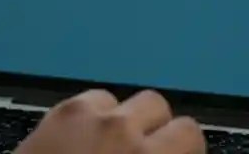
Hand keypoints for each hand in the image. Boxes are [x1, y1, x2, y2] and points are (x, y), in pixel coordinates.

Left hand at [16, 90, 204, 153]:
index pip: (190, 133)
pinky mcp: (58, 113)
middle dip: (154, 130)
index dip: (186, 150)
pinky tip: (82, 142)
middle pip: (157, 106)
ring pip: (122, 100)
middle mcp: (121, 131)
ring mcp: (86, 117)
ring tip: (110, 148)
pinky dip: (93, 118)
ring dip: (123, 120)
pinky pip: (91, 101)